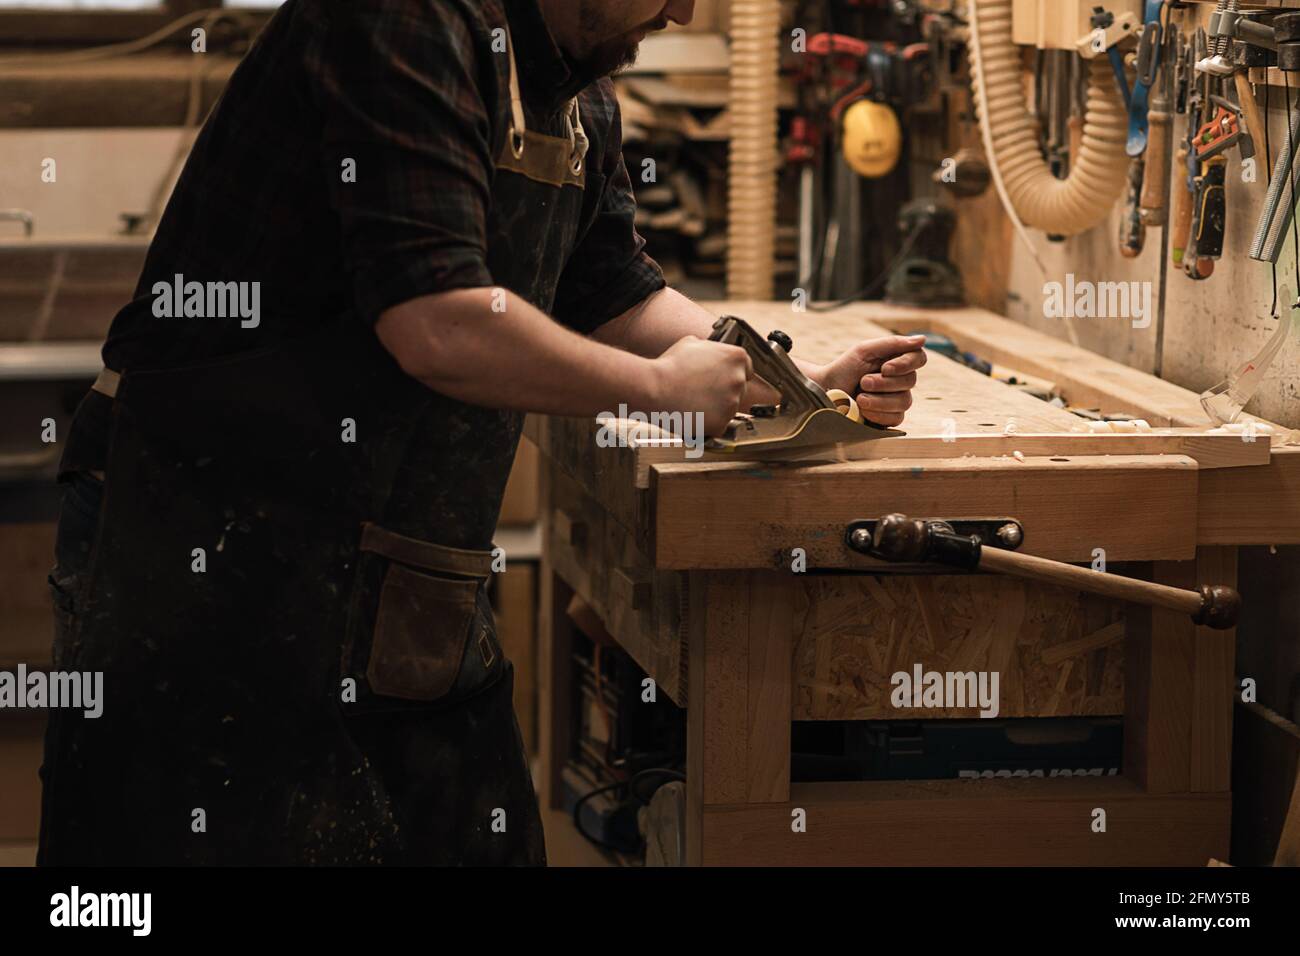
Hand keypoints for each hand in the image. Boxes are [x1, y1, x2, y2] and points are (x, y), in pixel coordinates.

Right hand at [652, 335, 752, 436]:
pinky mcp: (722, 423)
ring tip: (694, 403)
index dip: (732, 373)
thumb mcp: (691, 343)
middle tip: (703, 391)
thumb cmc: (669, 367)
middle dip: (724, 391)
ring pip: (729, 408)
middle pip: (739, 389)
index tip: (723, 378)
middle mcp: (738, 379)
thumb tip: (711, 352)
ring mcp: (732, 403)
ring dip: (717, 408)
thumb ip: (710, 348)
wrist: (654, 389)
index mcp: (736, 357)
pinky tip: (694, 415)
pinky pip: (719, 425)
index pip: (746, 367)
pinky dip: (709, 423)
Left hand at [811, 334, 926, 426]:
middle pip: (911, 381)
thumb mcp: (864, 351)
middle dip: (884, 383)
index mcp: (896, 360)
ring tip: (859, 398)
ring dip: (879, 399)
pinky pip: (896, 418)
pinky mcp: (889, 418)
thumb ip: (892, 344)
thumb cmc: (844, 369)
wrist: (826, 392)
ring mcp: (896, 400)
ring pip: (905, 401)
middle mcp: (900, 380)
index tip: (885, 368)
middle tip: (863, 382)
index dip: (906, 364)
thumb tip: (923, 339)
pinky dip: (878, 414)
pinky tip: (863, 409)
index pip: (919, 359)